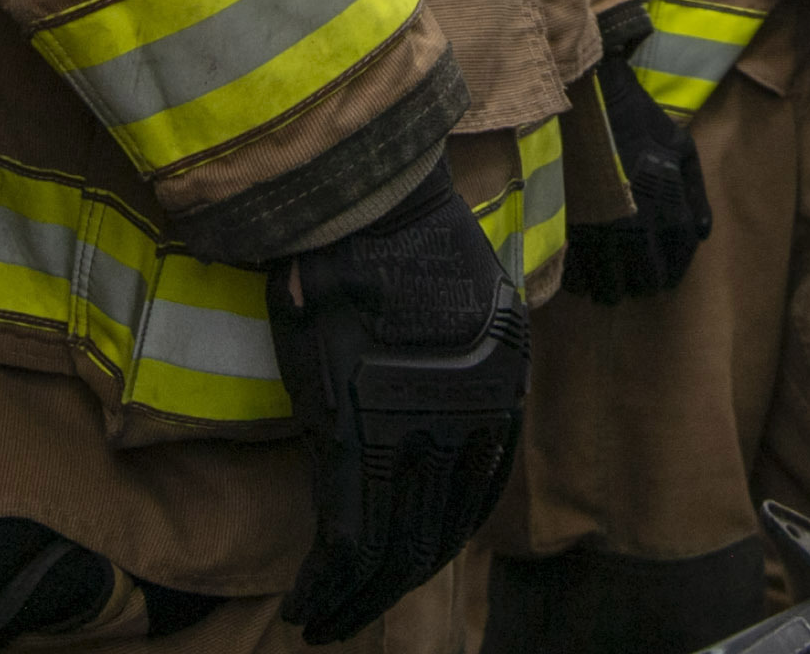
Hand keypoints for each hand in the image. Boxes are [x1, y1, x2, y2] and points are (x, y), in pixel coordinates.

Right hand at [271, 161, 529, 642]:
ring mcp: (415, 433)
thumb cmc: (389, 235)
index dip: (437, 539)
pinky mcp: (358, 440)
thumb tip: (421, 379)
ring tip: (328, 621)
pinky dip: (329, 581)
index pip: (474, 493)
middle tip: (357, 614)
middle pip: (435, 533)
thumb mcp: (442, 298)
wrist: (365, 199)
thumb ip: (440, 355)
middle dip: (394, 584)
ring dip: (358, 597)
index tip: (408, 566)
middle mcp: (471, 421)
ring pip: (394, 550)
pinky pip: (349, 537)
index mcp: (497, 388)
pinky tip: (312, 605)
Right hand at [564, 51, 711, 301]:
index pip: (677, 261)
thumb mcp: (682, 149)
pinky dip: (583, 279)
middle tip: (642, 276)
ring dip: (614, 286)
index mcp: (666, 211)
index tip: (669, 270)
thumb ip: (696, 195)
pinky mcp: (567, 228)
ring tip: (613, 278)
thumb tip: (703, 234)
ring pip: (608, 287)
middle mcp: (634, 230)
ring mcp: (598, 232)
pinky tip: (586, 270)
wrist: (590, 100)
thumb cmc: (641, 122)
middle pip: (644, 282)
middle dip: (647, 281)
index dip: (675, 269)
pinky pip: (576, 275)